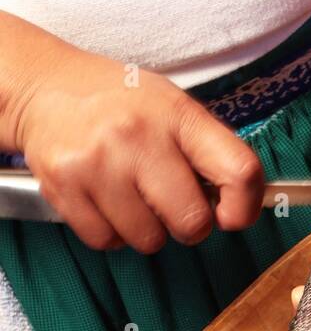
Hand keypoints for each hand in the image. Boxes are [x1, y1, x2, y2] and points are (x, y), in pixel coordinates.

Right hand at [10, 31, 262, 252]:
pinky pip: (108, 242)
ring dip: (145, 228)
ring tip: (128, 192)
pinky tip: (104, 199)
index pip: (238, 172)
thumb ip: (211, 155)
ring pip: (149, 240)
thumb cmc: (121, 105)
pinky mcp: (65, 187)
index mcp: (178, 115)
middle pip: (192, 223)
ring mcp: (98, 163)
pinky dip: (111, 232)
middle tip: (168, 201)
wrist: (45, 88)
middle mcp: (138, 136)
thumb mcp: (174, 110)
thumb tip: (239, 211)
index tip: (232, 215)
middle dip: (187, 224)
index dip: (244, 207)